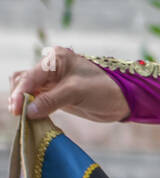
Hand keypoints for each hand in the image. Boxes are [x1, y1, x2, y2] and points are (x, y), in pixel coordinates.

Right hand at [8, 47, 128, 121]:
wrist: (125, 99)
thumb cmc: (106, 88)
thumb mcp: (77, 92)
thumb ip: (51, 100)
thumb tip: (28, 111)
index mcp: (55, 59)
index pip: (29, 76)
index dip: (20, 94)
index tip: (17, 111)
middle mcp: (50, 68)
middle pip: (22, 82)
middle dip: (19, 98)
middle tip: (20, 116)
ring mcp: (52, 82)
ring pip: (27, 91)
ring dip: (23, 104)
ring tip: (24, 119)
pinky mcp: (56, 95)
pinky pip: (36, 101)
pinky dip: (32, 109)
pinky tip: (32, 119)